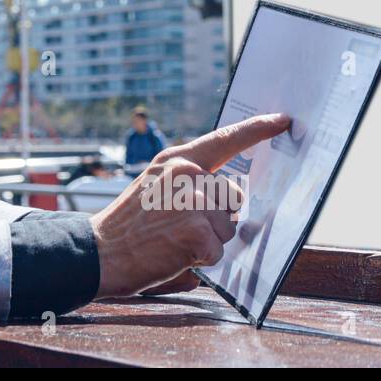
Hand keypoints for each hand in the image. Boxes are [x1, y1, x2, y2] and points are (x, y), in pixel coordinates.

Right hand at [89, 113, 290, 297]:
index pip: (224, 139)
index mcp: (176, 160)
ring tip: (173, 241)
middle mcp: (187, 174)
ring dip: (209, 241)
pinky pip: (217, 252)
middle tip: (178, 227)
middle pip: (232, 197)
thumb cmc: (128, 226)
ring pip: (228, 227)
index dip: (257, 129)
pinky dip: (200, 261)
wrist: (98, 252)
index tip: (283, 119)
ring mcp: (192, 200)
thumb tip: (229, 194)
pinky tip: (173, 254)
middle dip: (216, 218)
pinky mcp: (196, 230)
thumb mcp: (155, 187)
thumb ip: (188, 181)